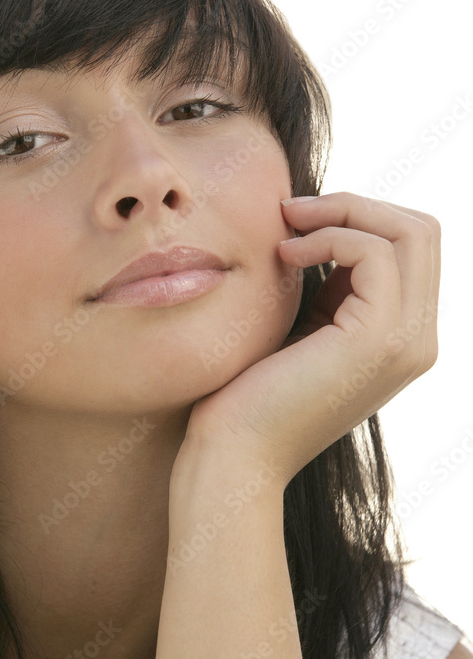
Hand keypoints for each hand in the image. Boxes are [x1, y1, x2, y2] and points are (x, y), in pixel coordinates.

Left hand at [177, 191, 440, 489]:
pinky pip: (374, 252)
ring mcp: (408, 342)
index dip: (361, 216)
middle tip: (292, 212)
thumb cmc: (253, 391)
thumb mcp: (306, 324)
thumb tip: (330, 221)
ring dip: (341, 213)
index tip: (299, 220)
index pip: (414, 245)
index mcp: (405, 335)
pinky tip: (284, 255)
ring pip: (411, 232)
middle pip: (422, 230)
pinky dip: (327, 237)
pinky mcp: (379, 341)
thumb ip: (334, 284)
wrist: (235, 453)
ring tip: (285, 229)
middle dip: (357, 204)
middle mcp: (420, 340)